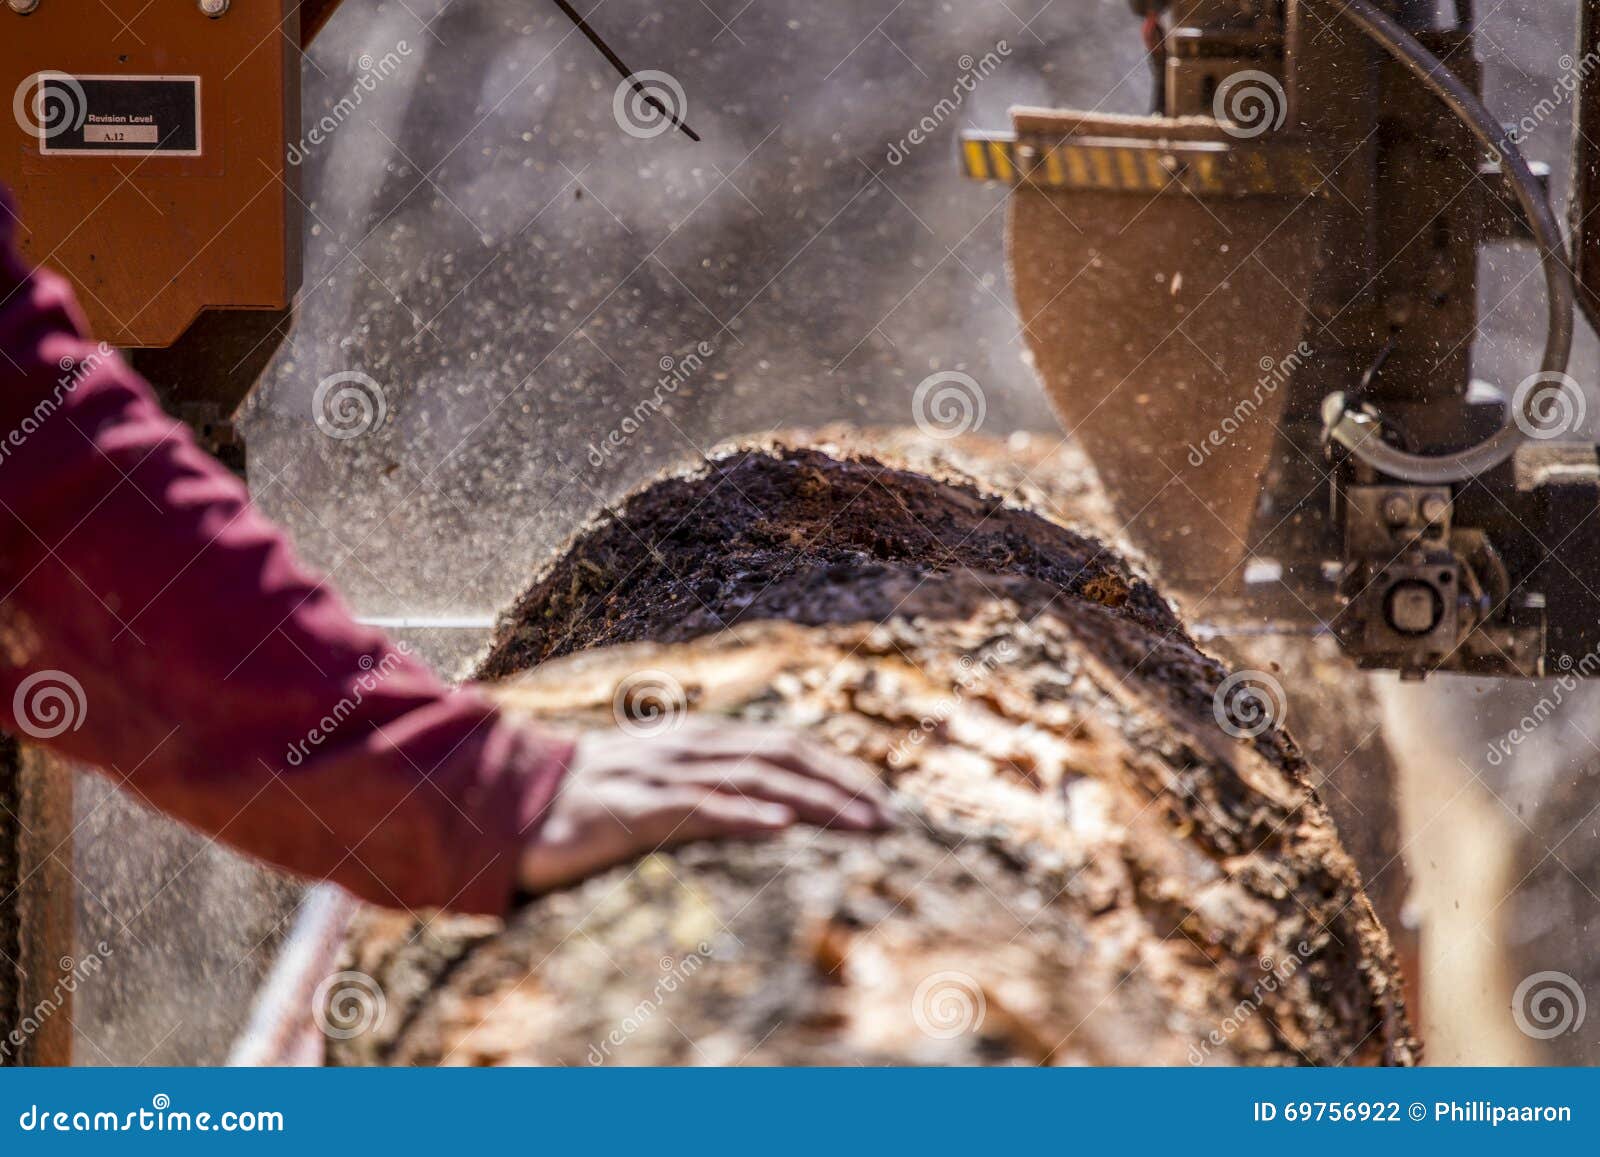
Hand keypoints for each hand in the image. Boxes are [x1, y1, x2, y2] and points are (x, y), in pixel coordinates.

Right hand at [518, 717, 892, 894]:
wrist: (507, 805)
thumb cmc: (588, 802)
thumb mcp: (657, 784)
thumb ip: (707, 785)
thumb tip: (771, 806)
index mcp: (697, 739)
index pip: (784, 744)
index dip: (837, 767)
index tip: (883, 798)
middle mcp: (687, 748)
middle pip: (782, 757)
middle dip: (843, 786)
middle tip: (892, 820)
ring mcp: (660, 775)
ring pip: (753, 778)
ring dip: (814, 801)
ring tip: (860, 824)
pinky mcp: (632, 809)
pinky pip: (696, 809)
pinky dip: (743, 815)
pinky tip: (780, 827)